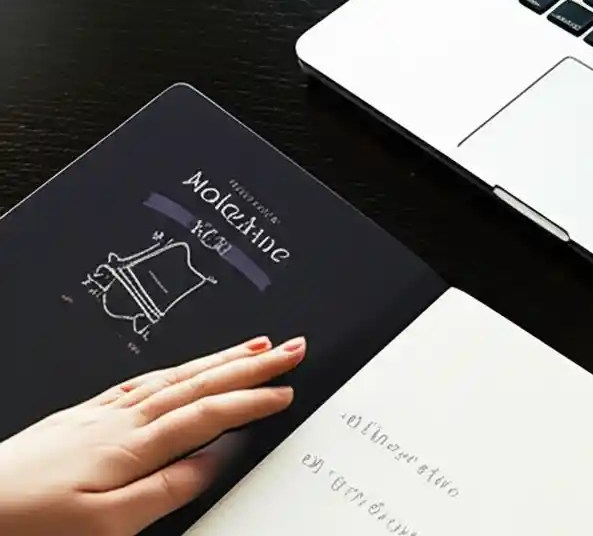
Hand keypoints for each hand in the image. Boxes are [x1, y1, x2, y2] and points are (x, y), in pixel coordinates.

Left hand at [0, 336, 306, 535]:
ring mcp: (97, 414)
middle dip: (250, 365)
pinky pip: (138, 382)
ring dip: (217, 360)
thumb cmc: (30, 526)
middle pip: (197, 385)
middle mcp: (118, 421)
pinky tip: (181, 368)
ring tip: (254, 347)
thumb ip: (167, 489)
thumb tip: (216, 459)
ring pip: (172, 377)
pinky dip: (171, 370)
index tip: (287, 391)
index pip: (207, 416)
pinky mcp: (76, 417)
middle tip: (291, 348)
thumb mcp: (107, 526)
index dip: (252, 402)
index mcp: (130, 447)